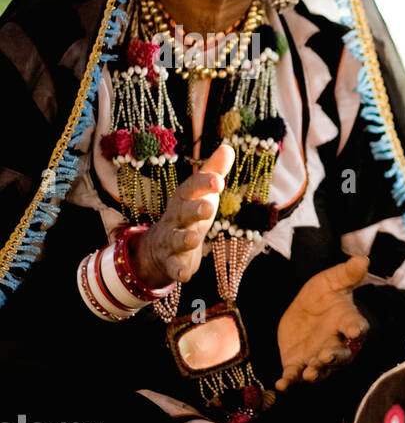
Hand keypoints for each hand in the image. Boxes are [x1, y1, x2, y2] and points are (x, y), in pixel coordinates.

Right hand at [132, 144, 234, 287]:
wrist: (158, 248)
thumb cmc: (187, 214)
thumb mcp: (200, 194)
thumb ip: (212, 172)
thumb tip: (228, 147)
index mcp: (184, 199)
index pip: (191, 187)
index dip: (203, 183)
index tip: (219, 180)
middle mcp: (176, 218)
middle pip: (183, 212)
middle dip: (194, 209)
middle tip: (209, 207)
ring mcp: (171, 240)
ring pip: (176, 239)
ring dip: (184, 239)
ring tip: (194, 239)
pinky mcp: (172, 262)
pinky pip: (174, 267)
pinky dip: (178, 271)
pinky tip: (185, 276)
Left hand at [275, 255, 370, 391]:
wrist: (302, 311)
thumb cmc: (323, 296)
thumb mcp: (330, 281)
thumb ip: (346, 273)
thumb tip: (363, 259)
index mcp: (346, 322)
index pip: (357, 327)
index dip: (356, 328)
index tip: (355, 329)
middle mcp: (336, 344)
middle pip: (341, 355)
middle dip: (334, 357)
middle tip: (326, 357)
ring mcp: (317, 357)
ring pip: (321, 370)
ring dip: (316, 373)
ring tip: (309, 374)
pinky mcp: (298, 365)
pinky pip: (295, 377)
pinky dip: (290, 383)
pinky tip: (282, 386)